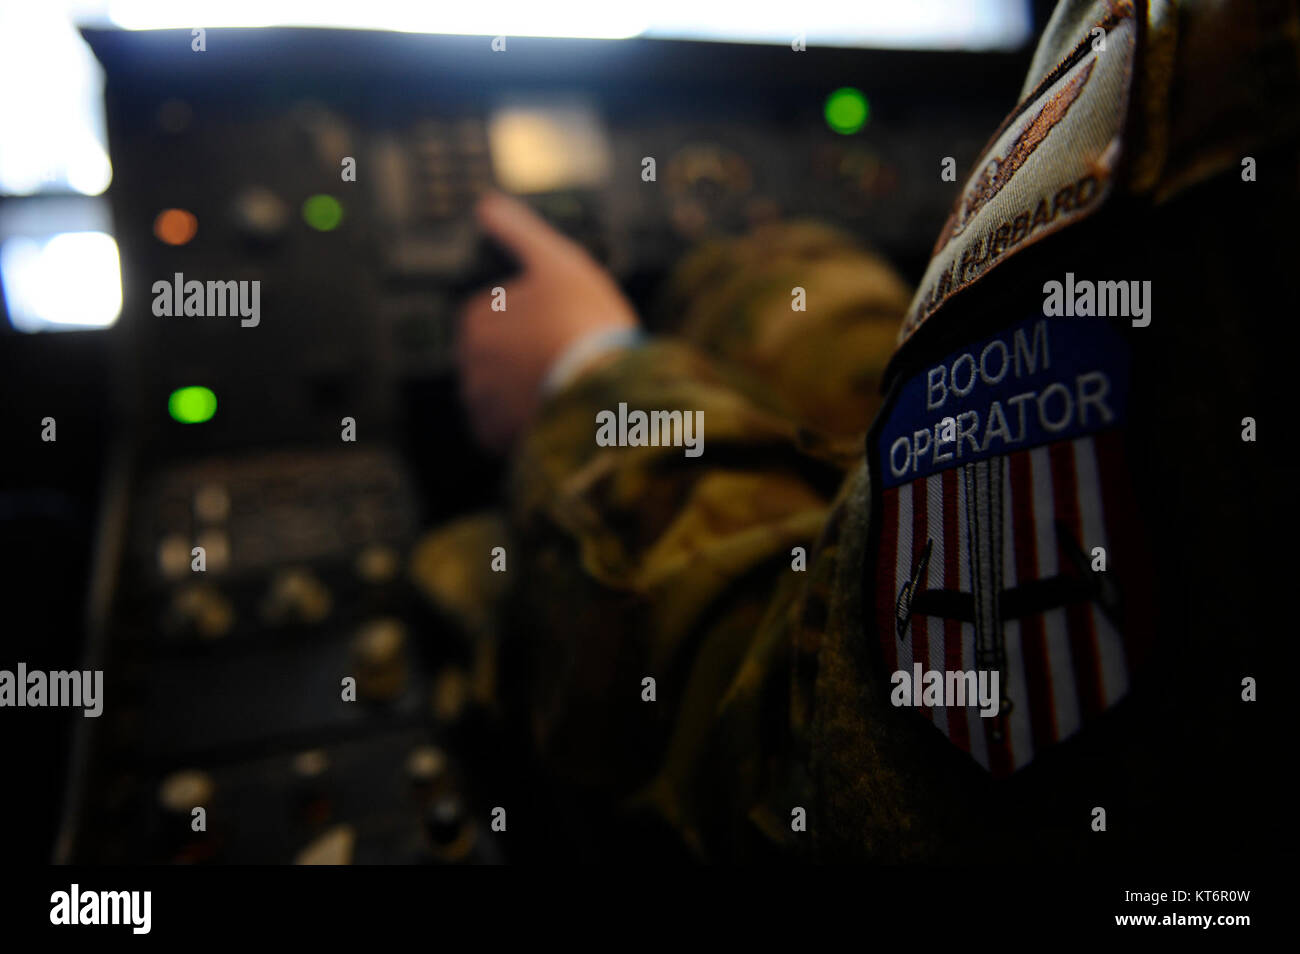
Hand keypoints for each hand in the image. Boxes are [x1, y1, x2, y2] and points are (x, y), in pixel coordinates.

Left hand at [456, 192, 638, 451]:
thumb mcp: (557, 261)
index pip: (493, 313)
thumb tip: (487, 207)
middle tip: (566, 354)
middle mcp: (470, 362)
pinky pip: (502, 430)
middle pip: (497, 354)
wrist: (604, 392)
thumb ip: (519, 232)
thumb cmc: (584, 322)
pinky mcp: (498, 438)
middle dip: (522, 355)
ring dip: (521, 390)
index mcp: (477, 318)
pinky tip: (551, 413)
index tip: (560, 322)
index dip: (530, 316)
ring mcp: (483, 404)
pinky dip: (521, 424)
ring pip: (498, 392)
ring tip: (563, 385)